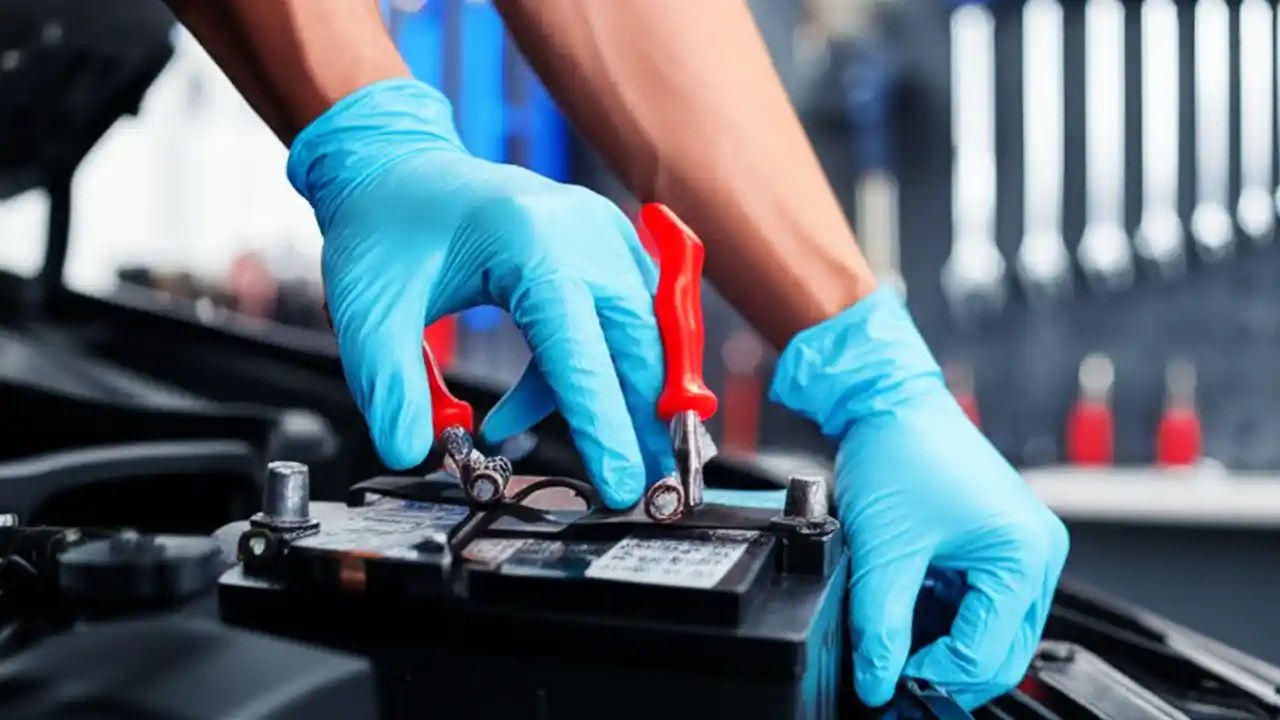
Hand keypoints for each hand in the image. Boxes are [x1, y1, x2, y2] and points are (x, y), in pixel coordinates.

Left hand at [288, 79, 671, 507]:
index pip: (582, 352)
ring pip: (639, 336)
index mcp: (530, 243)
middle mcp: (583, 233)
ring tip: (590, 454)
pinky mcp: (604, 245)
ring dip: (619, 399)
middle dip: (643, 422)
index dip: (605, 426)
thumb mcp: (368, 313)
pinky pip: (623, 320)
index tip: (624, 485)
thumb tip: (411, 452)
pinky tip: (542, 403)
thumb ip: (390, 388)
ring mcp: (602, 233)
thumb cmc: (384, 227)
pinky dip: (595, 369)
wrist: (396, 166)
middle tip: (648, 486)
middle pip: (637, 344)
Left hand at [769, 288, 1069, 708]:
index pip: (985, 654)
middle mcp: (1037, 555)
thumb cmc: (899, 451)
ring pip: (989, 632)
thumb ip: (880, 626)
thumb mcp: (883, 550)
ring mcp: (1023, 550)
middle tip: (888, 677)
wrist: (889, 400)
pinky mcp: (1002, 546)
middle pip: (999, 652)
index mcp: (1022, 556)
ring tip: (892, 638)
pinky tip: (906, 611)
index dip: (931, 679)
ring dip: (941, 644)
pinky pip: (980, 604)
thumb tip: (876, 682)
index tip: (885, 684)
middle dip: (943, 670)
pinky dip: (943, 618)